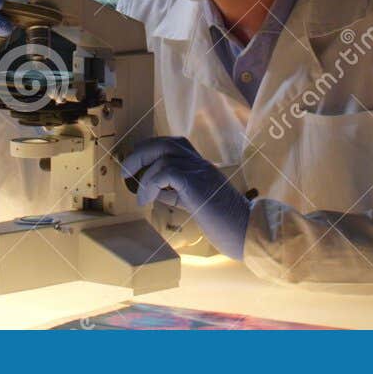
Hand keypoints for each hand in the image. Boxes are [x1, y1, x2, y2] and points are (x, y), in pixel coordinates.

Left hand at [120, 137, 250, 259]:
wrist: (246, 231)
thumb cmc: (223, 222)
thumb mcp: (194, 203)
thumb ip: (175, 193)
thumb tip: (152, 190)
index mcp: (200, 166)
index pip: (173, 144)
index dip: (150, 150)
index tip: (135, 166)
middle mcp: (200, 163)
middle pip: (164, 143)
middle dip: (139, 154)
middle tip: (126, 172)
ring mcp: (200, 170)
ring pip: (163, 154)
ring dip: (143, 172)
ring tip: (139, 194)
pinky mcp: (197, 182)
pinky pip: (166, 171)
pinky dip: (150, 185)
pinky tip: (147, 200)